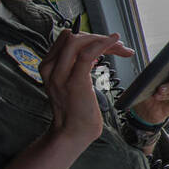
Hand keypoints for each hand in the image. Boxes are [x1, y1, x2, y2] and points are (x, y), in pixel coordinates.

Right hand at [38, 30, 133, 146]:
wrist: (72, 132)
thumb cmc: (76, 109)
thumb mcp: (71, 83)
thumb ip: (76, 67)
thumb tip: (92, 53)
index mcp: (48, 65)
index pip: (66, 38)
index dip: (87, 36)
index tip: (105, 43)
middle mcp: (50, 67)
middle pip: (72, 37)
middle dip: (97, 37)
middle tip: (117, 44)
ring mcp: (61, 74)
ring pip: (79, 42)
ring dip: (102, 40)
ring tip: (120, 47)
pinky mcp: (75, 81)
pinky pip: (88, 54)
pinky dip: (103, 43)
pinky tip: (115, 40)